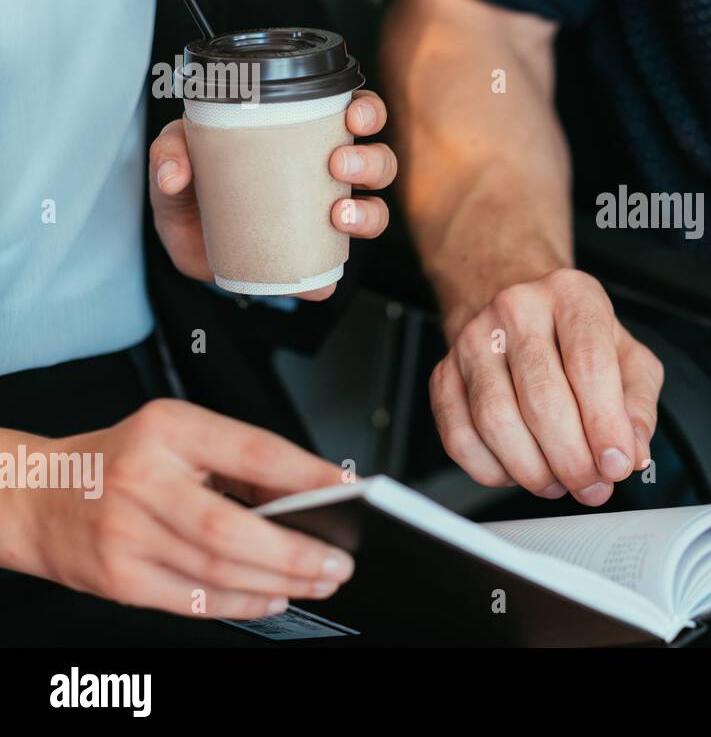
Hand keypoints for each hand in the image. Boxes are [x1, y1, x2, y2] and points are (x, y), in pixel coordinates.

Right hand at [10, 399, 353, 619]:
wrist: (37, 494)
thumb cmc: (121, 461)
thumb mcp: (177, 434)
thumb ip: (237, 460)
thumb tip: (310, 494)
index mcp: (169, 429)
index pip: (253, 452)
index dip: (308, 476)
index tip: (351, 492)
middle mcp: (143, 480)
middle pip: (232, 527)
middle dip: (296, 552)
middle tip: (338, 562)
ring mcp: (126, 533)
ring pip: (216, 569)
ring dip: (278, 582)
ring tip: (317, 581)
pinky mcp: (117, 578)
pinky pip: (191, 598)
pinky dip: (240, 603)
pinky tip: (272, 598)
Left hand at [148, 89, 396, 299]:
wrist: (184, 242)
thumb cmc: (192, 187)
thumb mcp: (173, 157)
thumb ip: (169, 152)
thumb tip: (175, 174)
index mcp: (305, 137)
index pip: (355, 115)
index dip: (369, 112)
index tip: (354, 117)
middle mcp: (326, 176)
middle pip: (378, 163)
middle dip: (372, 162)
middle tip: (338, 165)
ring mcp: (324, 217)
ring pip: (375, 210)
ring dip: (369, 213)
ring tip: (339, 215)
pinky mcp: (313, 257)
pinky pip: (336, 266)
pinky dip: (333, 273)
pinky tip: (320, 278)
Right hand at [430, 269, 662, 505]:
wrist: (520, 310)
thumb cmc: (576, 337)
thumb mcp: (628, 357)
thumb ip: (638, 406)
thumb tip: (632, 453)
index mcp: (571, 295)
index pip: (588, 364)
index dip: (604, 425)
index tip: (616, 465)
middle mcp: (518, 309)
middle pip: (541, 398)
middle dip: (571, 459)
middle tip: (591, 485)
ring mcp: (473, 340)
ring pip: (497, 421)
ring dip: (533, 470)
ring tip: (559, 482)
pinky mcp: (444, 374)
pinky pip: (460, 437)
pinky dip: (493, 470)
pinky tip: (519, 470)